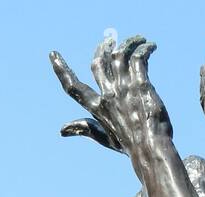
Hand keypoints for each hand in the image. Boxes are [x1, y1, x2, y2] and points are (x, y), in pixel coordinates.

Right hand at [50, 36, 172, 158]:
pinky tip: (149, 46)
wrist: (151, 150)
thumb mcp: (105, 138)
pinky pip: (139, 59)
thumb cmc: (130, 146)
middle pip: (99, 63)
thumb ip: (85, 129)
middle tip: (109, 41)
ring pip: (120, 56)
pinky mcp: (142, 85)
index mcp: (97, 108)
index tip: (53, 55)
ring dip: (128, 44)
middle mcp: (108, 95)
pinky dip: (143, 49)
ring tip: (137, 39)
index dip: (62, 71)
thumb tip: (61, 130)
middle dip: (102, 49)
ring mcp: (125, 89)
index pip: (74, 87)